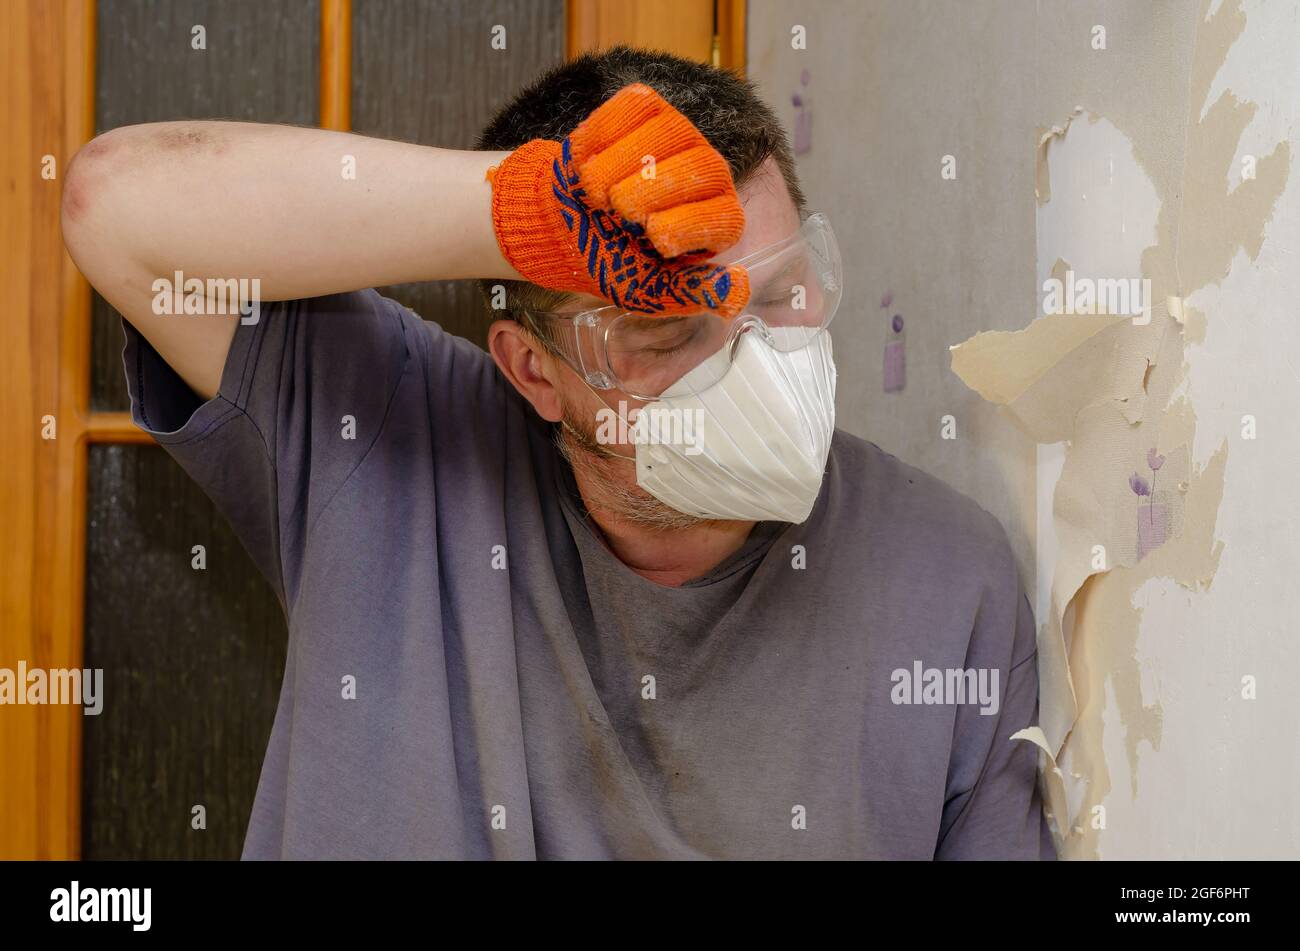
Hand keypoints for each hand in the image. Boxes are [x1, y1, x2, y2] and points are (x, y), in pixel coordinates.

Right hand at [488, 83, 749, 317]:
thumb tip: (738, 289)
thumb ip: (692, 293)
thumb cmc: (615, 260)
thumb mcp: (652, 290)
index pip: (725, 216)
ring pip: (664, 131)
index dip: (682, 226)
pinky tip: (586, 163)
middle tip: (617, 214)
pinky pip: (631, 107)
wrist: (566, 228)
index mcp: (719, 219)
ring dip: (617, 167)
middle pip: (700, 166)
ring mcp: (680, 133)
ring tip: (597, 195)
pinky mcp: (646, 107)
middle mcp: (709, 170)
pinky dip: (600, 137)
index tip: (649, 237)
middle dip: (645, 195)